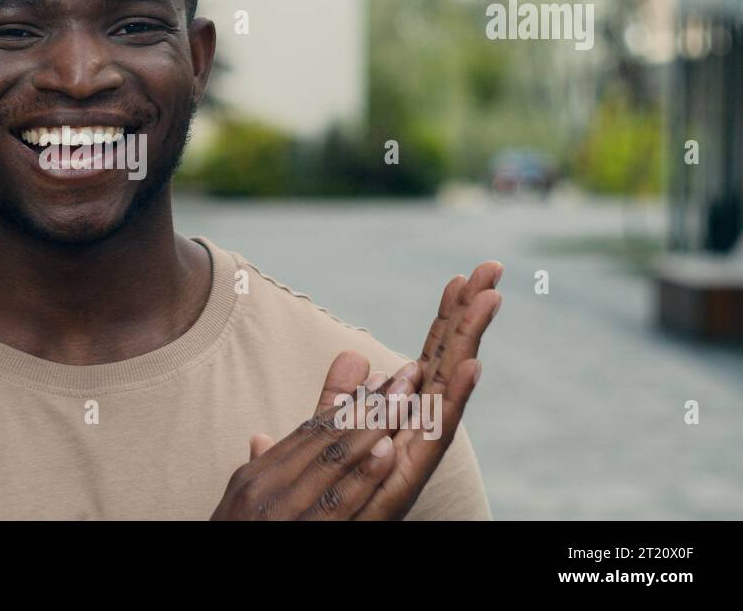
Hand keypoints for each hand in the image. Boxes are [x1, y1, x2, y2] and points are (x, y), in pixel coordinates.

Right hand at [210, 352, 421, 519]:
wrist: (216, 587)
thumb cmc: (236, 537)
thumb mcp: (243, 502)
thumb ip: (263, 467)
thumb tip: (260, 434)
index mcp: (253, 477)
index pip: (308, 432)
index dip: (350, 403)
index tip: (382, 378)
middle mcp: (264, 488)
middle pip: (326, 437)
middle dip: (372, 404)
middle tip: (408, 375)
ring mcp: (280, 512)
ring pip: (334, 461)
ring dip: (375, 427)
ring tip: (407, 400)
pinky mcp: (299, 536)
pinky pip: (337, 503)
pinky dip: (363, 475)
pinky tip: (387, 452)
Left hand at [214, 261, 502, 519]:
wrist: (315, 538)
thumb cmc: (323, 497)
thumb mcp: (326, 438)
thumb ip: (338, 401)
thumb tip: (355, 356)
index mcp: (400, 419)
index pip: (425, 357)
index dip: (442, 318)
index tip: (458, 276)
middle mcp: (417, 431)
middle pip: (447, 363)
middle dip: (468, 315)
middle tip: (491, 268)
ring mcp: (416, 452)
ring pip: (449, 388)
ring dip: (470, 342)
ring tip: (490, 297)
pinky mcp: (408, 476)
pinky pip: (435, 433)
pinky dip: (456, 398)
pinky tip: (475, 364)